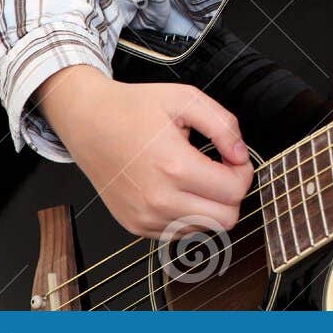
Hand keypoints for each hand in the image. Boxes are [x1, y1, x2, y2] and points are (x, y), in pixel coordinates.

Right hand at [36, 65, 254, 237]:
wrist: (87, 121)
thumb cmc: (133, 108)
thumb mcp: (185, 99)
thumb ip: (223, 126)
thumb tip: (241, 155)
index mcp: (174, 167)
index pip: (234, 191)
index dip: (244, 172)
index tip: (233, 157)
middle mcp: (158, 200)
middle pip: (226, 219)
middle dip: (232, 193)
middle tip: (222, 169)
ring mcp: (144, 218)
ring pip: (205, 230)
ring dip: (212, 206)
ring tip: (198, 177)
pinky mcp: (136, 226)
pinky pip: (180, 232)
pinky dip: (190, 215)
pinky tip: (180, 189)